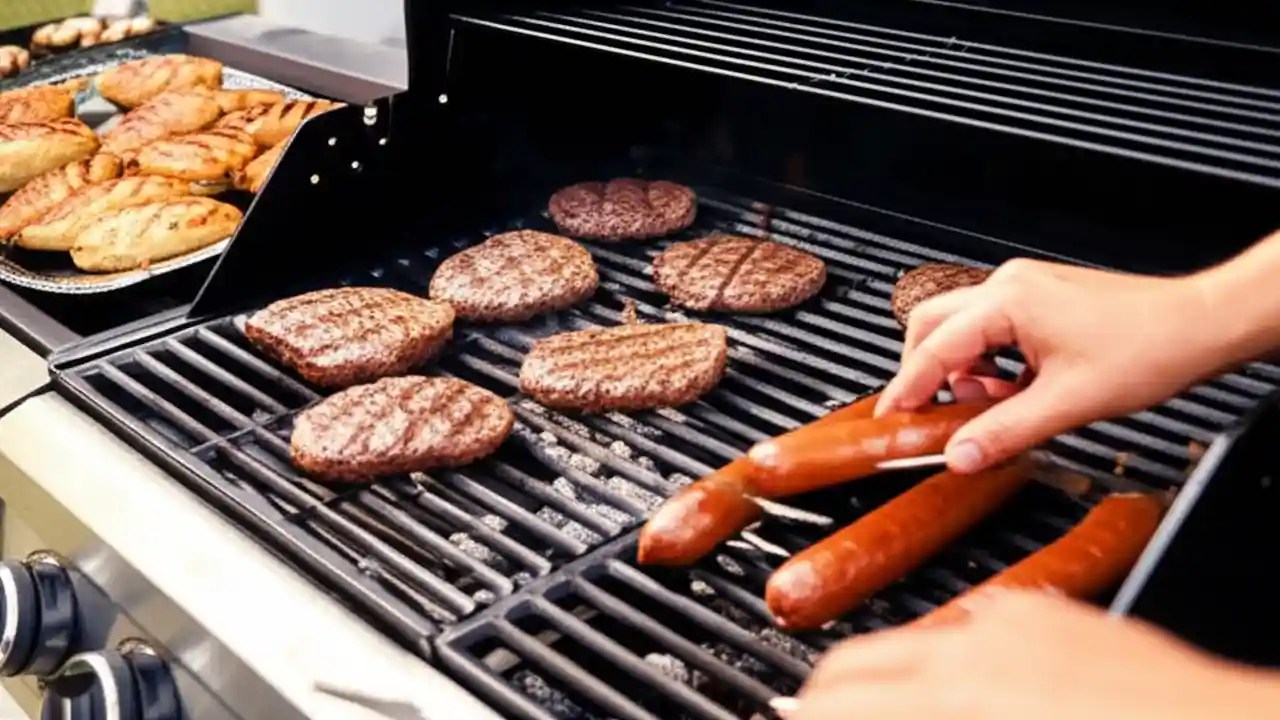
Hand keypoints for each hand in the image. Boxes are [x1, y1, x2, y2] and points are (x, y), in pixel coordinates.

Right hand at [786, 590, 1279, 719]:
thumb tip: (864, 716)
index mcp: (951, 698)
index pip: (831, 700)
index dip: (801, 716)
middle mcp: (969, 646)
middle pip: (850, 661)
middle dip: (822, 698)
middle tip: (820, 717)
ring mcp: (1009, 621)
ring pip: (907, 640)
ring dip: (882, 679)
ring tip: (887, 709)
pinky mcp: (1047, 611)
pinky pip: (968, 624)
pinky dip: (942, 658)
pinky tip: (963, 690)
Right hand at [875, 258, 1226, 473]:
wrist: (1200, 325)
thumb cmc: (1148, 347)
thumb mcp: (1067, 404)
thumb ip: (1004, 431)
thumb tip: (959, 455)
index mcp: (1008, 301)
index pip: (935, 348)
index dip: (907, 387)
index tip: (890, 417)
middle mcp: (1009, 286)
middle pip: (933, 325)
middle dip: (926, 372)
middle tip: (930, 413)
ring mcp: (1025, 289)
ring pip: (963, 328)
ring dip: (965, 370)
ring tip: (991, 406)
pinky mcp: (1041, 300)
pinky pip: (992, 329)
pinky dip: (990, 363)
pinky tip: (1013, 390)